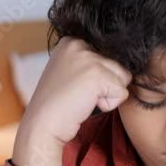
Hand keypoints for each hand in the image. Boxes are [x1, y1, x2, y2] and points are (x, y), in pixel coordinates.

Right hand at [13, 37, 131, 165]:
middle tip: (78, 94)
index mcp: (71, 40)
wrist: (41, 125)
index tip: (74, 86)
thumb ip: (89, 62)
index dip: (98, 77)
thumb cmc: (57, 105)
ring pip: (123, 77)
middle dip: (105, 84)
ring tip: (82, 98)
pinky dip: (108, 105)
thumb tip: (123, 65)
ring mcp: (88, 57)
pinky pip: (122, 92)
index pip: (108, 55)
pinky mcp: (97, 74)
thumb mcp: (69, 71)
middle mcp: (79, 43)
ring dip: (107, 93)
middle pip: (118, 64)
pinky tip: (85, 104)